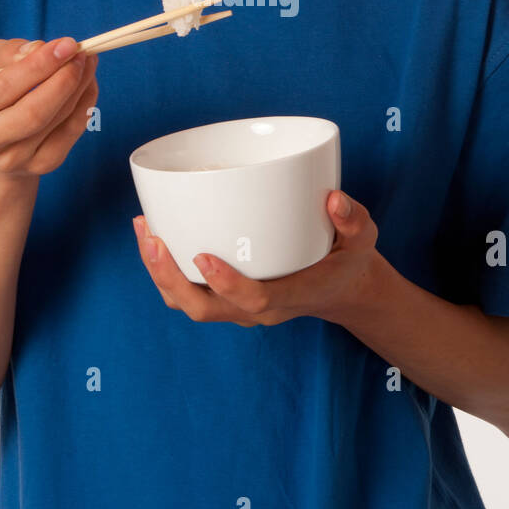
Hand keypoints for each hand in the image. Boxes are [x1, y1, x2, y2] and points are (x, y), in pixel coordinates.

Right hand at [0, 37, 98, 177]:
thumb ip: (8, 53)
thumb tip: (39, 49)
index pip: (4, 86)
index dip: (39, 64)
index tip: (67, 44)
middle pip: (32, 113)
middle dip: (64, 80)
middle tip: (82, 54)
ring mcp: (11, 160)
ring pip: (57, 120)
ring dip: (79, 87)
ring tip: (87, 62)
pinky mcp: (40, 165)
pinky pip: (71, 132)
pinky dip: (85, 104)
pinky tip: (87, 84)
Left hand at [132, 190, 379, 325]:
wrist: (341, 288)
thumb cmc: (347, 259)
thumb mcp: (363, 240)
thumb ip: (354, 220)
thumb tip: (333, 199)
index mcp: (293, 295)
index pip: (254, 301)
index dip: (226, 283)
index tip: (203, 256)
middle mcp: (259, 309)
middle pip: (205, 308)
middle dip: (172, 278)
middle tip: (155, 240)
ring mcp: (240, 308)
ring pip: (190, 304)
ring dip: (160, 274)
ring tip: (145, 231)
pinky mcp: (228, 298)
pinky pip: (189, 294)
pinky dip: (165, 271)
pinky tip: (154, 236)